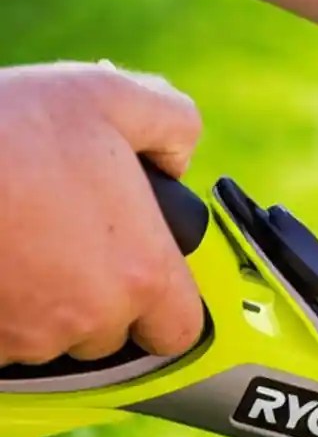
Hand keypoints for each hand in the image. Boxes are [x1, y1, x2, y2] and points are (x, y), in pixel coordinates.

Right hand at [0, 62, 203, 365]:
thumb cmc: (8, 125)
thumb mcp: (110, 96)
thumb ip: (171, 124)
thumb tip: (177, 157)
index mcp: (143, 273)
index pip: (181, 329)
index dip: (165, 307)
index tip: (143, 278)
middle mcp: (90, 318)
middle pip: (110, 333)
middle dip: (95, 297)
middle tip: (64, 239)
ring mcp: (27, 338)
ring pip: (49, 338)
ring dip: (40, 304)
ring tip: (18, 238)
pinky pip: (1, 340)